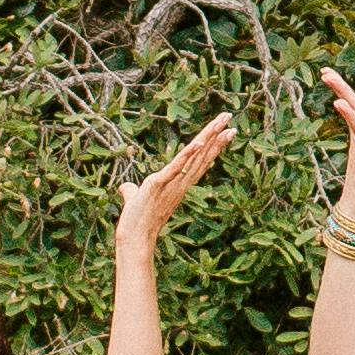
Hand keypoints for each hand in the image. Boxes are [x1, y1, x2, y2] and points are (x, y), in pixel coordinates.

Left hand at [118, 112, 235, 245]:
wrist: (134, 237)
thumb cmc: (137, 220)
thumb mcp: (135, 199)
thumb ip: (132, 191)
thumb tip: (124, 188)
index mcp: (179, 183)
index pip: (200, 160)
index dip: (213, 145)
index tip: (226, 131)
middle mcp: (181, 182)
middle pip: (203, 154)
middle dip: (217, 135)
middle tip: (230, 117)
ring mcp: (172, 183)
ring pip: (195, 157)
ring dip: (209, 138)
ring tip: (222, 123)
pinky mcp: (159, 183)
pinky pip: (176, 167)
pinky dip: (188, 154)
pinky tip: (199, 142)